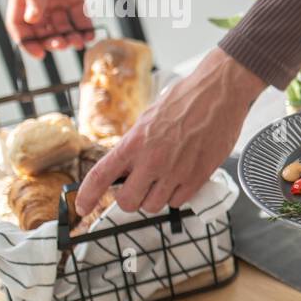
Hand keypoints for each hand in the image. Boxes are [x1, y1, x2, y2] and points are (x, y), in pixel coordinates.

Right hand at [6, 0, 114, 57]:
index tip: (38, 55)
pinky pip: (78, 18)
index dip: (26, 41)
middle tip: (64, 46)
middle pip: (41, 28)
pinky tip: (90, 35)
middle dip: (51, 40)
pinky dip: (84, 27)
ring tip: (79, 41)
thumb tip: (32, 19)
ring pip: (61, 25)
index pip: (18, 22)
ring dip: (68, 36)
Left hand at [76, 48, 266, 214]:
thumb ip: (135, 145)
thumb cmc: (185, 101)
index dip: (87, 197)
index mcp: (134, 142)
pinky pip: (178, 202)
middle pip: (128, 202)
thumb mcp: (148, 119)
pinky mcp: (198, 177)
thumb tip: (126, 166)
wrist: (218, 93)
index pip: (100, 177)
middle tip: (138, 190)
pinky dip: (176, 196)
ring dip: (155, 198)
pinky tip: (181, 180)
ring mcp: (175, 171)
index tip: (82, 206)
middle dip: (131, 199)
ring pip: (154, 206)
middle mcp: (152, 160)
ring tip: (164, 182)